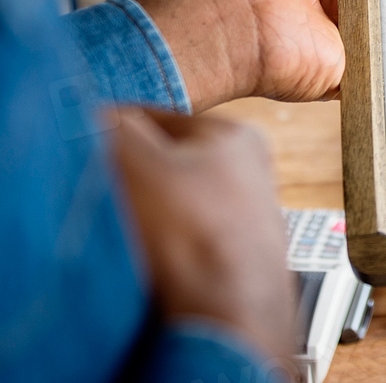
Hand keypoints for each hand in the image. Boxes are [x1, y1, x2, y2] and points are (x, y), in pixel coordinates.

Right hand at [111, 107, 294, 361]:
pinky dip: (162, 250)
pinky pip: (183, 244)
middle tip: (106, 193)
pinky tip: (150, 260)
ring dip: (146, 217)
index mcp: (235, 136)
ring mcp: (245, 220)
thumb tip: (102, 117)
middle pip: (168, 165)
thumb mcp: (139, 162)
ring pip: (175, 207)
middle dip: (133, 178)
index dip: (114, 132)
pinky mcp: (235, 261)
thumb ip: (115, 129)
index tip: (88, 147)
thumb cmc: (196, 235)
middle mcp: (250, 175)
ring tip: (130, 232)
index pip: (157, 119)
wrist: (230, 314)